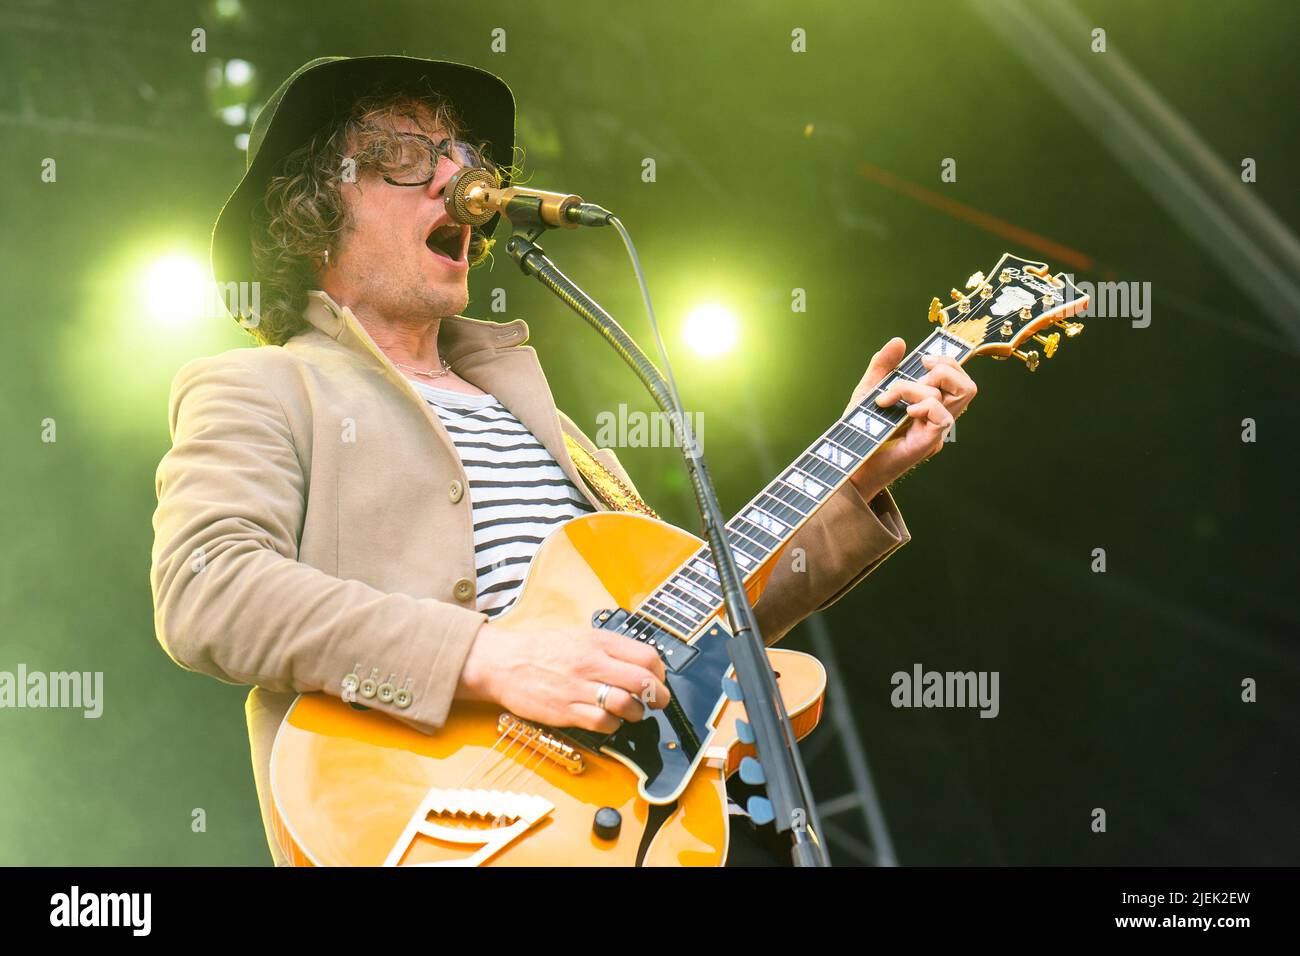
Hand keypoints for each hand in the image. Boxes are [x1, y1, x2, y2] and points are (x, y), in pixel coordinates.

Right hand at [456, 622, 671, 733]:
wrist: (503, 663)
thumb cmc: (543, 650)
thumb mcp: (580, 636)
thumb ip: (610, 647)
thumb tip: (643, 663)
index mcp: (598, 641)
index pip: (647, 657)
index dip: (660, 673)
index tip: (658, 680)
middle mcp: (591, 663)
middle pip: (643, 682)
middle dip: (659, 697)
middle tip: (659, 702)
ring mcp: (578, 688)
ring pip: (626, 704)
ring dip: (636, 713)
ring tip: (632, 712)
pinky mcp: (566, 711)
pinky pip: (602, 723)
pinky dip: (613, 725)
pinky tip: (609, 720)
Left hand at [845, 337, 977, 497]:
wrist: (847, 460)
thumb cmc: (860, 430)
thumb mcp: (868, 391)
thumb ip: (882, 367)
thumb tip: (899, 341)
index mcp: (928, 403)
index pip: (958, 378)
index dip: (949, 361)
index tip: (923, 358)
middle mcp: (937, 417)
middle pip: (968, 385)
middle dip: (943, 368)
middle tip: (914, 374)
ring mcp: (935, 431)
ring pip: (958, 394)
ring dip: (919, 386)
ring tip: (892, 398)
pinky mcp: (929, 443)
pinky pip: (944, 416)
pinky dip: (924, 405)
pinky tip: (903, 412)